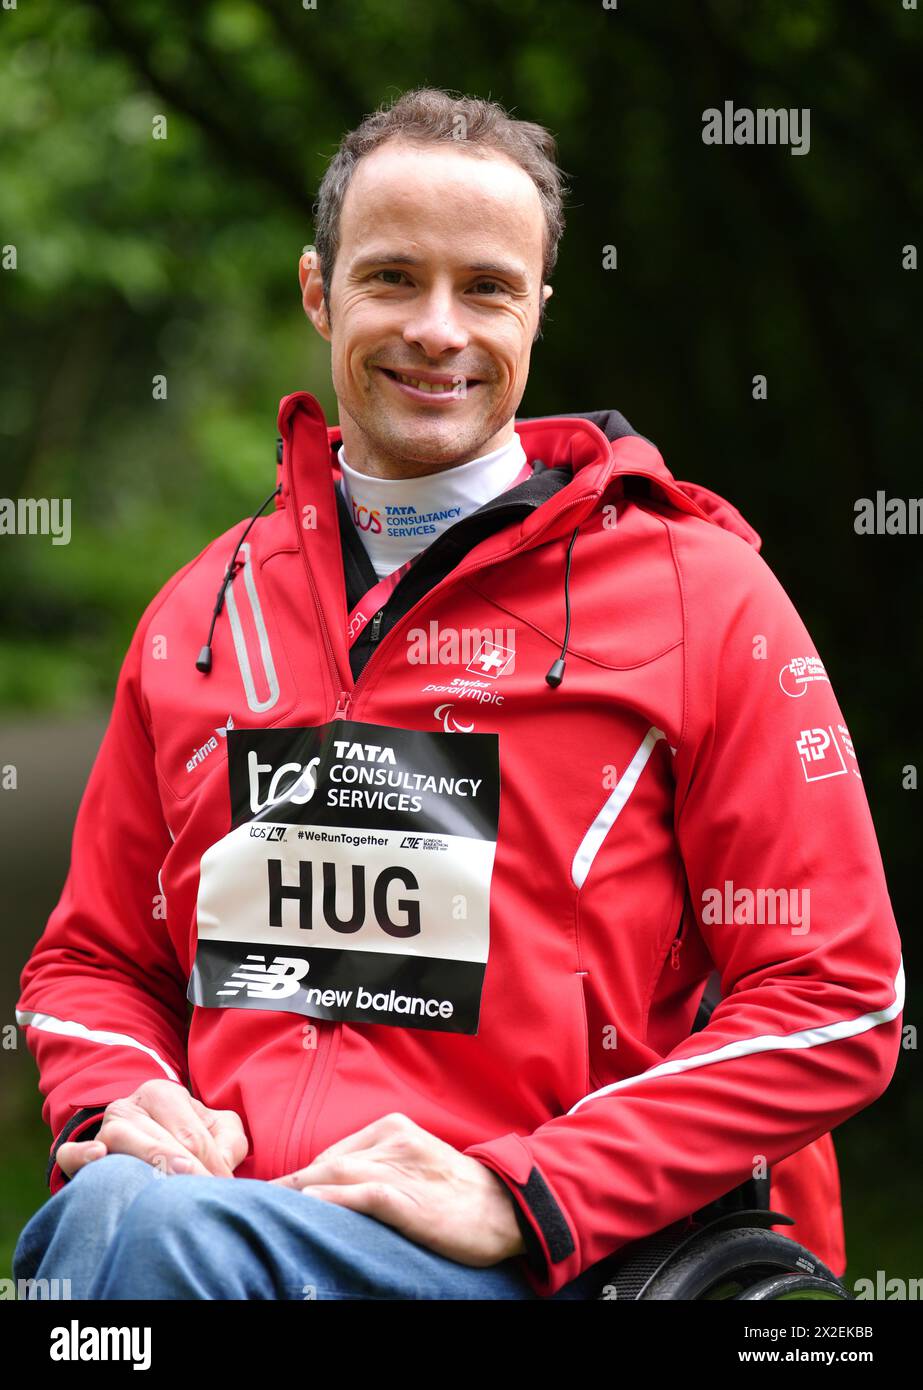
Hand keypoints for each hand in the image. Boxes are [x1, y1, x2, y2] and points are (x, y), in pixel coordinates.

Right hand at [55, 1079, 248, 1180]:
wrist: (140, 1136)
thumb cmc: (184, 1137)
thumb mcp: (213, 1129)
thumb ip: (228, 1142)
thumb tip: (222, 1166)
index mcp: (163, 1094)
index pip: (193, 1135)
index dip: (213, 1166)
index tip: (227, 1192)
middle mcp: (131, 1106)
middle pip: (162, 1139)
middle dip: (188, 1172)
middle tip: (206, 1195)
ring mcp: (103, 1127)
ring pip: (123, 1139)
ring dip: (148, 1159)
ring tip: (171, 1181)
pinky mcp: (77, 1150)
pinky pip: (72, 1152)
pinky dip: (81, 1154)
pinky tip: (98, 1155)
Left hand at [268, 1112, 526, 1265]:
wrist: (506, 1207)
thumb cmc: (460, 1193)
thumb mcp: (419, 1165)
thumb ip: (383, 1166)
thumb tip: (339, 1186)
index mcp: (394, 1129)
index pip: (334, 1152)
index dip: (302, 1174)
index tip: (274, 1191)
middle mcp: (392, 1142)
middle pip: (327, 1161)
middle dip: (289, 1182)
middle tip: (252, 1200)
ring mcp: (400, 1168)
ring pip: (336, 1174)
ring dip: (297, 1190)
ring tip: (264, 1206)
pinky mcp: (407, 1198)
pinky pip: (360, 1195)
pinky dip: (331, 1198)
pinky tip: (307, 1205)